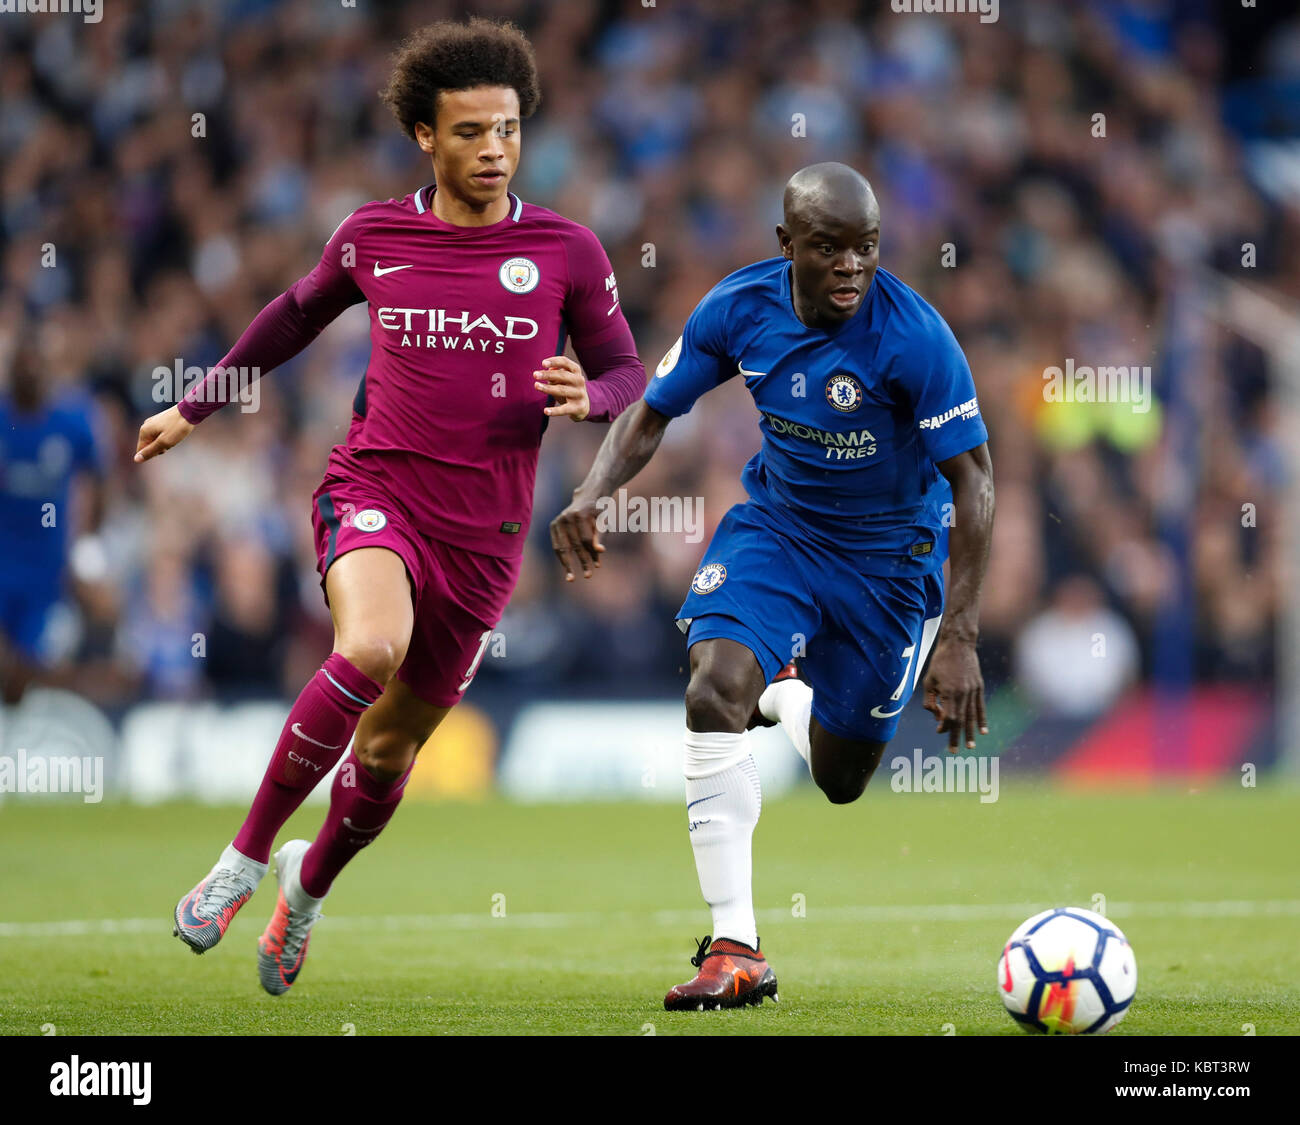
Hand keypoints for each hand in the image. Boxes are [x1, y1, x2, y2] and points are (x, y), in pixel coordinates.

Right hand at [134, 405, 193, 462]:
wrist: (190, 411)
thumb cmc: (178, 427)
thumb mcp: (164, 442)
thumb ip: (150, 451)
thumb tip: (136, 460)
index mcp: (144, 431)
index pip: (141, 451)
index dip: (153, 453)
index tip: (165, 447)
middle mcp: (145, 426)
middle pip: (149, 446)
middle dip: (160, 447)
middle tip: (171, 441)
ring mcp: (152, 423)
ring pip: (156, 441)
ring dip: (165, 443)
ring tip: (174, 435)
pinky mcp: (160, 421)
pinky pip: (161, 435)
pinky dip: (168, 437)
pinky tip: (175, 432)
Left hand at [534, 356, 589, 421]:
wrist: (583, 406)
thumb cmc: (569, 388)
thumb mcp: (563, 379)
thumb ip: (555, 373)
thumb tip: (547, 369)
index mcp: (576, 371)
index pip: (565, 362)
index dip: (554, 361)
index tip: (543, 363)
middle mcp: (579, 381)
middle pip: (563, 376)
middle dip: (548, 374)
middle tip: (535, 374)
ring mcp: (579, 394)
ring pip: (562, 390)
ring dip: (548, 388)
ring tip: (536, 385)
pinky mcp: (577, 407)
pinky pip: (564, 409)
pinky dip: (555, 411)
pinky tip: (545, 411)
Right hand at [549, 492, 604, 580]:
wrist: (589, 495)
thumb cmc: (600, 510)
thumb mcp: (604, 520)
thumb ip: (601, 535)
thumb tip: (601, 551)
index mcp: (580, 514)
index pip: (586, 540)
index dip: (592, 554)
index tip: (597, 566)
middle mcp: (566, 517)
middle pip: (574, 545)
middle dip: (582, 561)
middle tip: (588, 576)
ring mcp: (558, 520)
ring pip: (562, 547)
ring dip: (568, 564)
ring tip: (571, 578)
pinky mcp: (554, 525)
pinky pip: (557, 545)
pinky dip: (562, 557)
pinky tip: (567, 567)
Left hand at [922, 637, 987, 752]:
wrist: (958, 645)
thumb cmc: (939, 663)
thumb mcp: (928, 681)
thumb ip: (930, 701)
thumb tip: (937, 717)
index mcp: (949, 692)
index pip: (949, 716)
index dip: (944, 727)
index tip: (939, 731)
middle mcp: (963, 693)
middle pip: (961, 720)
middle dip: (957, 736)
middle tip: (954, 751)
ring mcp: (973, 690)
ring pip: (972, 716)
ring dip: (971, 732)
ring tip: (970, 746)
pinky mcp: (979, 687)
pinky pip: (980, 707)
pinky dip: (982, 720)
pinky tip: (984, 732)